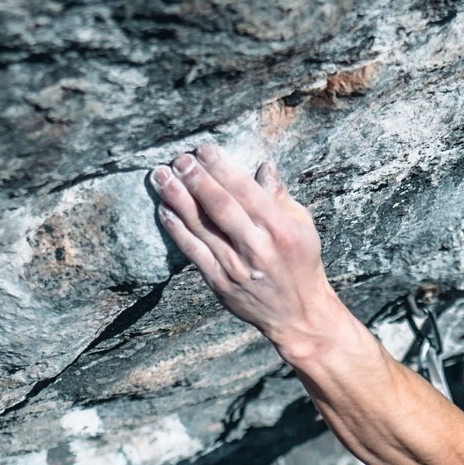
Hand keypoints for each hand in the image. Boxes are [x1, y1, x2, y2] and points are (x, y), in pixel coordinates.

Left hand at [153, 144, 338, 354]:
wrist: (298, 315)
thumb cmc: (302, 265)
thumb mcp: (303, 227)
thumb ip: (279, 198)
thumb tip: (264, 167)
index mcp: (280, 229)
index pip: (246, 192)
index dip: (222, 168)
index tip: (204, 149)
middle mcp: (257, 247)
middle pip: (221, 207)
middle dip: (196, 180)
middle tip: (178, 159)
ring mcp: (236, 267)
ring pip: (202, 227)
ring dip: (178, 199)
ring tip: (161, 176)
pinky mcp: (220, 283)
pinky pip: (194, 252)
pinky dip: (177, 230)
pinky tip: (164, 210)